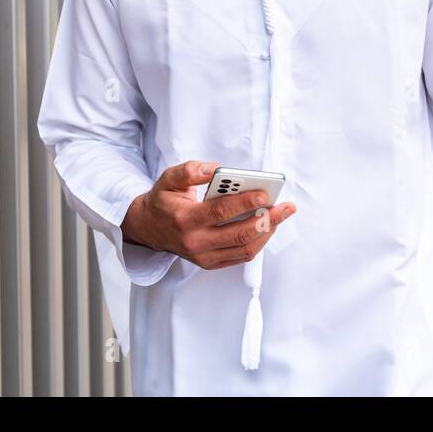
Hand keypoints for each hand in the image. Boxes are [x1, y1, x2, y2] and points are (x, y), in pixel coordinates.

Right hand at [122, 160, 296, 270]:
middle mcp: (194, 242)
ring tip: (280, 215)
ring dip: (267, 233)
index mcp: (185, 219)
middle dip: (267, 220)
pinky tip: (267, 227)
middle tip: (285, 207)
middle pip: (239, 234)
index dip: (246, 203)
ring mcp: (203, 256)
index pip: (221, 212)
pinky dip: (258, 243)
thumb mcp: (168, 179)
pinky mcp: (209, 263)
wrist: (147, 228)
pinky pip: (240, 257)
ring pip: (244, 249)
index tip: (266, 193)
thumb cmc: (163, 200)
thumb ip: (190, 171)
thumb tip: (215, 169)